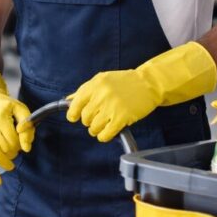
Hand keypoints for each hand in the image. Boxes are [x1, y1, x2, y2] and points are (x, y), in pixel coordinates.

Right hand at [0, 68, 33, 184]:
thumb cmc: (4, 105)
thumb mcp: (19, 108)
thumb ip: (27, 124)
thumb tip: (27, 147)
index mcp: (0, 118)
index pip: (15, 140)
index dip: (21, 143)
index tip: (22, 141)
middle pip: (7, 149)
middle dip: (15, 151)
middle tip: (16, 147)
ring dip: (6, 161)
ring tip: (10, 162)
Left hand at [67, 41, 216, 141]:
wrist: (149, 83)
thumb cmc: (124, 82)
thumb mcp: (102, 80)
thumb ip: (84, 91)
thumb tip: (67, 101)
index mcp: (94, 85)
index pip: (74, 105)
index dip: (73, 114)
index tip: (74, 117)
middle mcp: (101, 95)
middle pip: (84, 118)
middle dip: (88, 121)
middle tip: (96, 119)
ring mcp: (111, 107)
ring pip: (93, 128)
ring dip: (96, 130)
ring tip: (103, 125)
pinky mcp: (122, 118)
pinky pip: (105, 134)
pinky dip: (104, 136)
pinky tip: (108, 132)